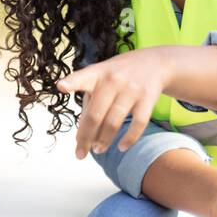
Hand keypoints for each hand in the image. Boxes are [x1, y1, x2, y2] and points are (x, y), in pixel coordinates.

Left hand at [56, 48, 172, 158]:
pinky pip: (138, 123)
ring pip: (114, 122)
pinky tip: (122, 147)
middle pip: (95, 114)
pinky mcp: (147, 98)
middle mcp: (113, 80)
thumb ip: (90, 98)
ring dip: (104, 140)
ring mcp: (131, 89)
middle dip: (85, 138)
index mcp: (97, 73)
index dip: (72, 83)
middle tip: (80, 154)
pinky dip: (129, 139)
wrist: (155, 63)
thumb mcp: (103, 76)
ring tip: (98, 150)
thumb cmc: (121, 74)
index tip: (61, 87)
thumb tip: (83, 131)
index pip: (82, 77)